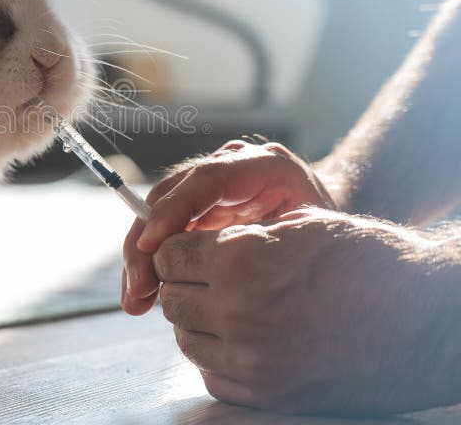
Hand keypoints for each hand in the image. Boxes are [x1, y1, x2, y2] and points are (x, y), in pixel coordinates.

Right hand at [122, 140, 333, 314]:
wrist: (332, 230)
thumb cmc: (330, 239)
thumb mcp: (312, 240)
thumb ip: (272, 246)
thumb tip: (217, 272)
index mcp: (262, 165)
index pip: (205, 179)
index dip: (174, 212)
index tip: (152, 249)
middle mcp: (227, 168)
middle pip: (168, 196)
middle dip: (146, 243)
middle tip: (138, 289)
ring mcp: (208, 187)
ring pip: (156, 214)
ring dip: (140, 258)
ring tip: (134, 301)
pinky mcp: (197, 209)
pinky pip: (163, 232)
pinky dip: (150, 263)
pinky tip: (141, 295)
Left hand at [155, 209, 460, 413]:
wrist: (423, 320)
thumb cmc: (367, 260)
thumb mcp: (298, 225)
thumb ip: (238, 236)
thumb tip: (196, 243)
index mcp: (239, 262)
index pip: (168, 257)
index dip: (178, 249)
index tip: (189, 249)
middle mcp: (236, 315)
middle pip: (172, 299)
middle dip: (184, 283)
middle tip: (209, 276)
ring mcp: (251, 362)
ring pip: (185, 338)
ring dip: (197, 320)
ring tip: (227, 306)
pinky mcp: (267, 395)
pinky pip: (211, 374)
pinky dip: (217, 355)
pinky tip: (243, 337)